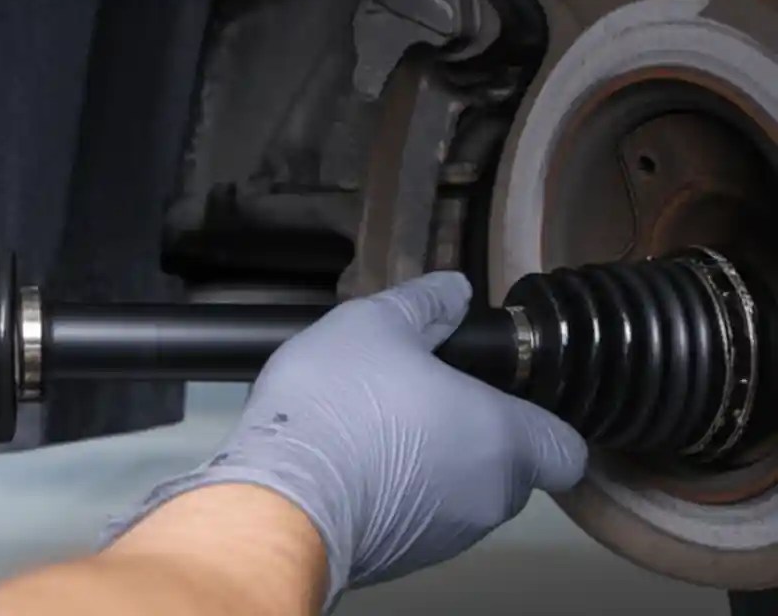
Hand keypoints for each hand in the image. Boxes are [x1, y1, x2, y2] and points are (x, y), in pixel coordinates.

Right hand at [110, 273, 586, 604]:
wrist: (281, 500)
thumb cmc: (339, 407)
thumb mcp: (375, 324)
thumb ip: (425, 304)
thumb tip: (454, 290)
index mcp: (502, 437)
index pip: (567, 448)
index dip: (545, 419)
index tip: (506, 396)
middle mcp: (488, 497)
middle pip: (511, 469)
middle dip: (476, 435)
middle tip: (426, 397)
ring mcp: (446, 537)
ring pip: (462, 495)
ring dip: (434, 465)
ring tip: (376, 426)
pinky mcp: (401, 559)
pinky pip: (417, 519)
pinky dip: (398, 493)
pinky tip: (351, 461)